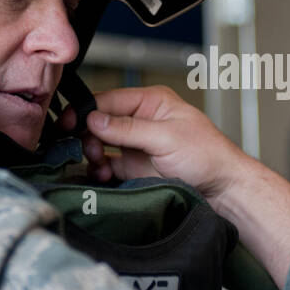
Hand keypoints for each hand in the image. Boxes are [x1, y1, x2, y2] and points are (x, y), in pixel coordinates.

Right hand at [63, 84, 289, 288]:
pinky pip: (107, 164)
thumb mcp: (166, 137)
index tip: (68, 123)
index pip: (108, 100)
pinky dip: (99, 169)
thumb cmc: (207, 156)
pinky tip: (101, 174)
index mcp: (151, 102)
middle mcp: (140, 120)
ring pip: (99, 144)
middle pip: (99, 122)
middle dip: (88, 135)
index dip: (86, 110)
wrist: (222, 190)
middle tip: (86, 148)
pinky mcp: (134, 167)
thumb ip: (128, 128)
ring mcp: (136, 144)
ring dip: (92, 153)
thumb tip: (94, 118)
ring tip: (98, 163)